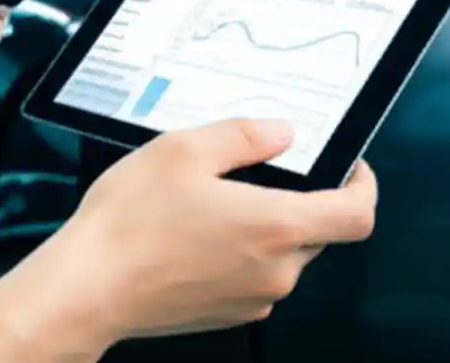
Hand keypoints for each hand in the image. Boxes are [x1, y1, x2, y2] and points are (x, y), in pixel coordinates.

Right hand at [0, 119, 377, 358]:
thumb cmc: (128, 223)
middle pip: (316, 231)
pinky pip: (251, 277)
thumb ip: (243, 136)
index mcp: (276, 226)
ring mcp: (253, 299)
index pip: (357, 213)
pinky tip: (190, 236)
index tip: (347, 167)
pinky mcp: (227, 316)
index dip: (361, 185)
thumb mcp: (181, 150)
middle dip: (295, 199)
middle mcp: (276, 270)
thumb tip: (281, 134)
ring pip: (280, 254)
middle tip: (248, 173)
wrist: (87, 289)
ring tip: (204, 204)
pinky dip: (235, 254)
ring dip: (260, 227)